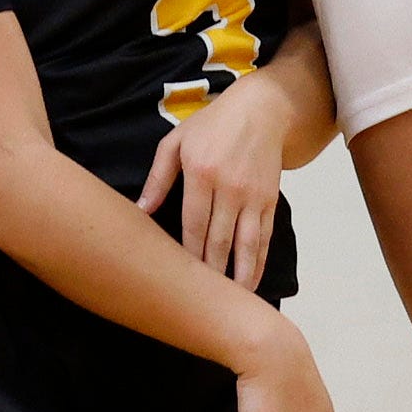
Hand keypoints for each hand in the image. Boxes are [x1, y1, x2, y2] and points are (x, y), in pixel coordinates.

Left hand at [139, 71, 287, 291]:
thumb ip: (158, 177)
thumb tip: (141, 210)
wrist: (262, 109)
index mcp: (200, 172)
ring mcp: (252, 195)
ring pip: (245, 243)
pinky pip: (264, 236)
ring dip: (239, 275)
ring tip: (232, 302)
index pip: (193, 224)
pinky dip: (259, 261)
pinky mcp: (270, 199)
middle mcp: (228, 187)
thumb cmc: (212, 125)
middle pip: (219, 239)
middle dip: (211, 272)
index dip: (188, 255)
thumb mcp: (176, 141)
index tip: (182, 279)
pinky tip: (252, 280)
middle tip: (202, 301)